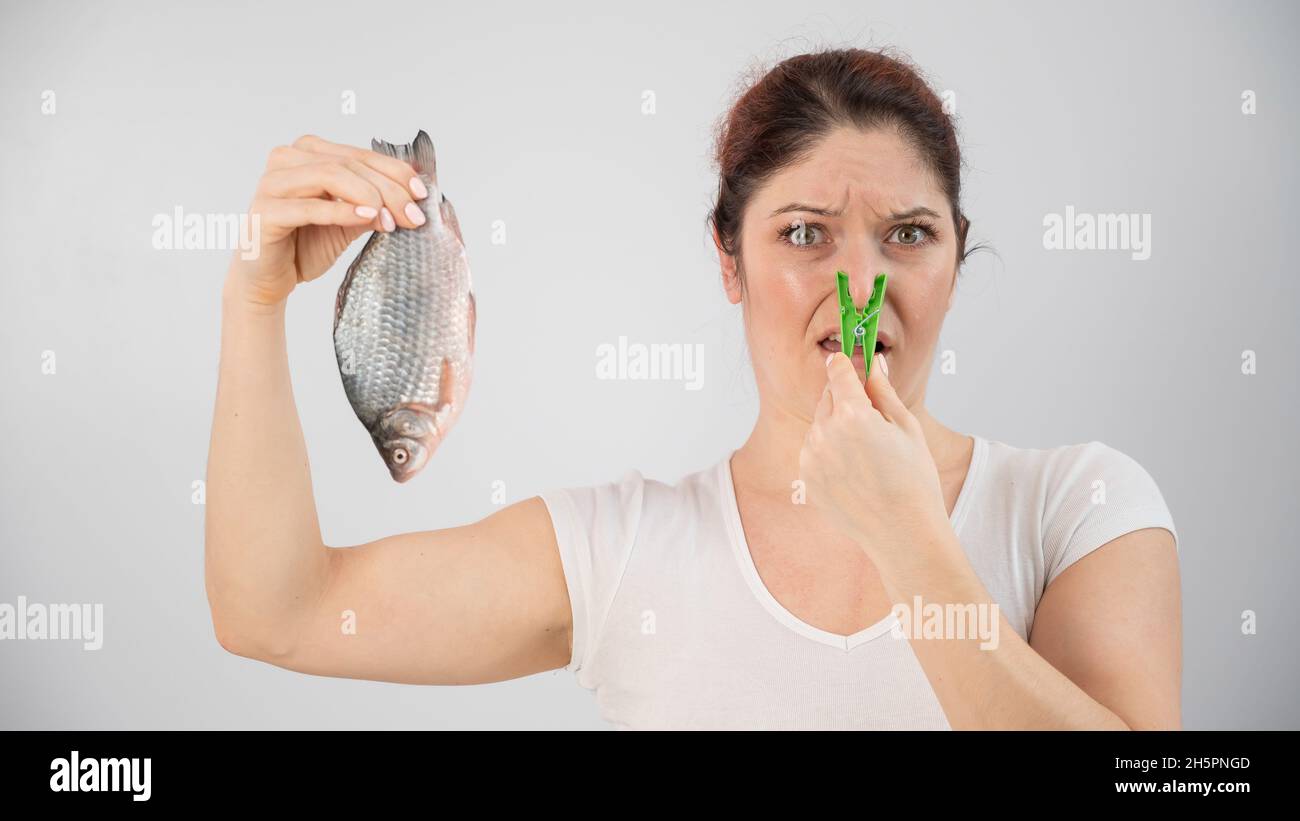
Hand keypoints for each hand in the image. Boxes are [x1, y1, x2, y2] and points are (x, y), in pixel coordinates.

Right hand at [225, 134, 430, 308]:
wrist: (268, 279)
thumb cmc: (305, 245)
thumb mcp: (350, 221)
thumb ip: (374, 204)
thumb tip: (415, 197)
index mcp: (308, 152)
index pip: (360, 154)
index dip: (395, 171)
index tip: (423, 194)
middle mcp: (287, 158)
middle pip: (349, 164)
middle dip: (389, 190)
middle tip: (414, 216)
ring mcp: (272, 182)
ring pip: (330, 176)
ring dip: (369, 197)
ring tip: (393, 221)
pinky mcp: (264, 211)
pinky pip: (309, 206)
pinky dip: (342, 211)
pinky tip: (368, 218)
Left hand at [798, 352, 950, 559]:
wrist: (901, 533)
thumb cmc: (914, 480)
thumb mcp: (906, 428)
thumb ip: (883, 391)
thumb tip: (873, 362)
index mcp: (853, 415)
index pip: (838, 371)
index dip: (844, 362)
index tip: (846, 357)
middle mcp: (825, 433)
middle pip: (828, 396)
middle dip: (845, 398)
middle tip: (872, 419)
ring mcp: (811, 457)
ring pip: (820, 424)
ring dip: (836, 426)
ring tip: (868, 454)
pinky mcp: (806, 477)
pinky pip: (814, 450)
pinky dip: (828, 451)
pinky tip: (855, 471)